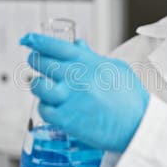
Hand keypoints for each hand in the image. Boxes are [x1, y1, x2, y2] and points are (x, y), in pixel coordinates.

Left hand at [20, 33, 148, 152]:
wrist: (138, 126)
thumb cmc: (130, 98)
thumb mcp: (115, 69)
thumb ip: (93, 56)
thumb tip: (78, 45)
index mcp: (88, 62)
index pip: (56, 46)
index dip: (37, 41)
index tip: (28, 40)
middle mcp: (76, 77)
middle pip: (42, 63)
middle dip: (35, 61)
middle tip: (35, 62)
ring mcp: (70, 98)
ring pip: (38, 86)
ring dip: (37, 85)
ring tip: (43, 87)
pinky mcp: (67, 119)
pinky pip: (44, 109)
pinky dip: (45, 108)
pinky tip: (53, 107)